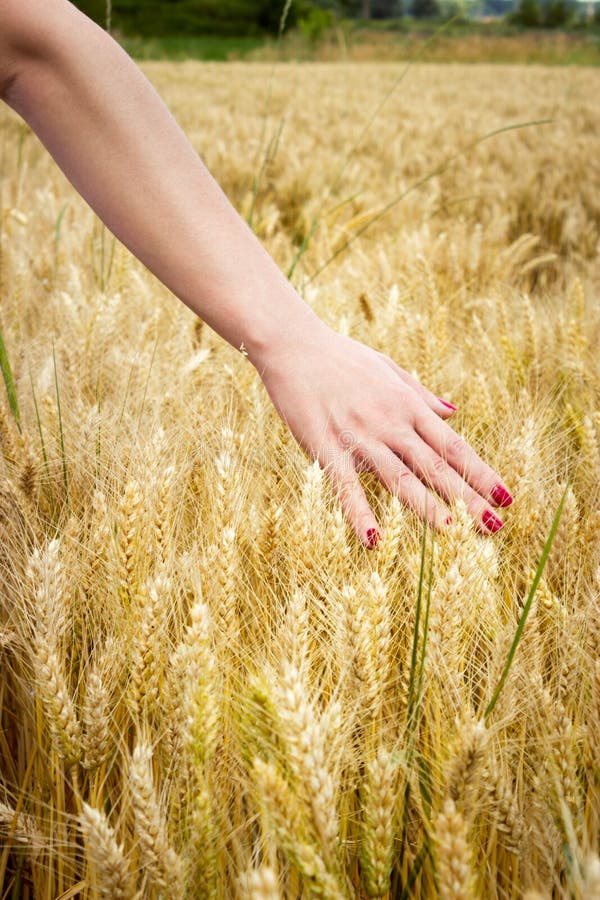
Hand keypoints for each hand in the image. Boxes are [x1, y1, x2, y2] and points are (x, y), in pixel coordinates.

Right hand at [256, 322, 512, 546]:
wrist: (295, 345)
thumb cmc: (342, 356)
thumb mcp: (389, 368)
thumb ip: (421, 393)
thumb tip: (454, 410)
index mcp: (408, 405)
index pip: (453, 445)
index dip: (481, 472)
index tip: (505, 496)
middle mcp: (390, 423)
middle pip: (436, 466)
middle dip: (467, 497)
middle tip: (494, 525)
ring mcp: (360, 436)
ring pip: (400, 478)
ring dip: (427, 507)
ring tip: (452, 532)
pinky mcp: (327, 446)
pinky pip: (347, 486)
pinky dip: (360, 513)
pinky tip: (373, 538)